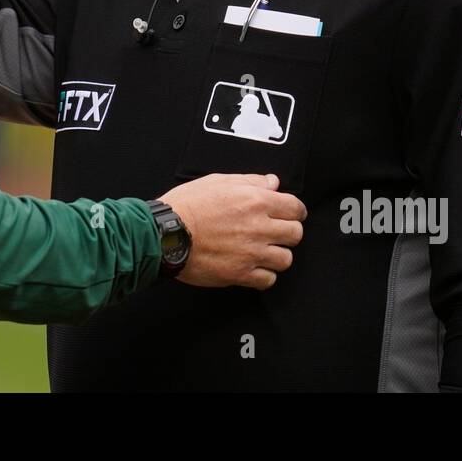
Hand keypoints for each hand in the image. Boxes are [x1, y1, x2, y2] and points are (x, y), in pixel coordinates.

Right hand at [158, 173, 305, 290]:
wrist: (165, 234)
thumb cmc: (187, 205)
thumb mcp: (218, 181)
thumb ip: (250, 181)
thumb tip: (273, 183)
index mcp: (254, 201)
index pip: (295, 207)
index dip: (295, 210)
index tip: (290, 214)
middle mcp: (258, 227)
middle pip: (295, 234)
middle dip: (288, 231)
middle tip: (276, 232)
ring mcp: (251, 253)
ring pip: (286, 259)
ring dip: (277, 254)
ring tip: (263, 251)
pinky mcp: (240, 274)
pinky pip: (268, 279)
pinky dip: (264, 275)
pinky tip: (253, 266)